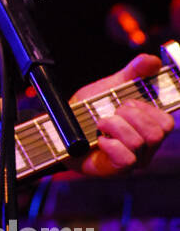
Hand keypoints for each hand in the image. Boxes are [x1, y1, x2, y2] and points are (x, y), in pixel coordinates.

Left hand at [68, 54, 173, 176]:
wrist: (62, 127)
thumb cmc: (90, 109)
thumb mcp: (112, 86)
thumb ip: (134, 72)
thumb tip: (152, 60)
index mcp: (150, 126)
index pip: (167, 122)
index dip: (150, 109)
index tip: (130, 100)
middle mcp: (147, 146)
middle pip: (156, 133)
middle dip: (130, 115)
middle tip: (112, 111)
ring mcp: (134, 160)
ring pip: (138, 142)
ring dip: (114, 127)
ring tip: (100, 123)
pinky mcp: (118, 170)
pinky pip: (126, 159)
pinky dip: (110, 144)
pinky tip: (99, 140)